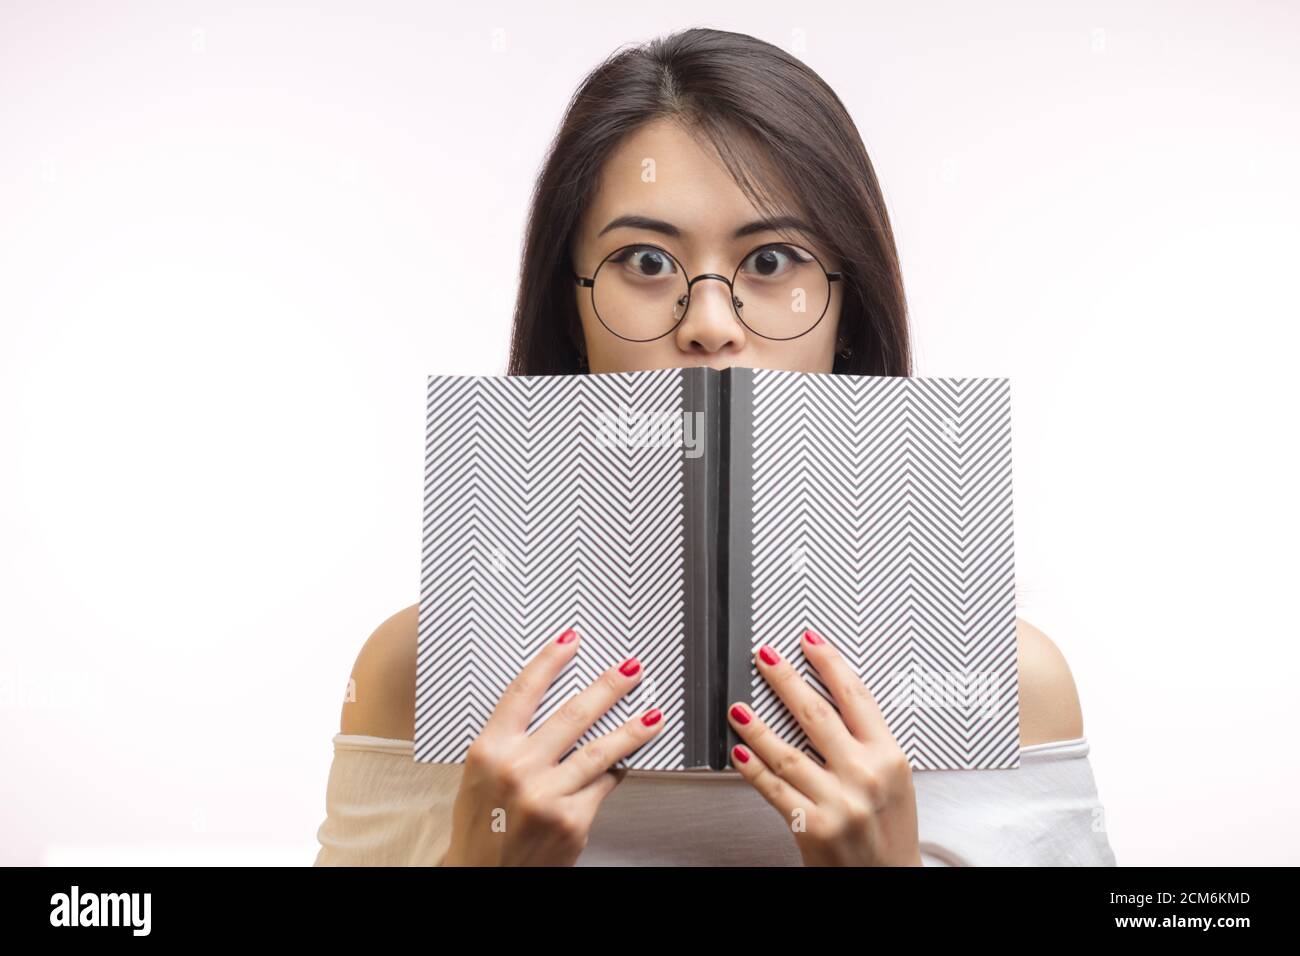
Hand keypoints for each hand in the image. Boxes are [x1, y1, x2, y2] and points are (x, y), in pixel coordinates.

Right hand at [440, 627, 663, 865]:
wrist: (483, 877)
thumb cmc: (481, 824)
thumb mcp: (480, 774)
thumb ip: (512, 742)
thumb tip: (557, 705)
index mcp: (489, 750)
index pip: (523, 692)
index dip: (550, 660)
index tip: (571, 640)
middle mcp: (518, 769)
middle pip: (573, 714)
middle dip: (609, 687)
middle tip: (631, 669)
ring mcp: (547, 796)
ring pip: (600, 750)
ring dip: (631, 728)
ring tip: (652, 714)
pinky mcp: (571, 820)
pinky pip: (604, 784)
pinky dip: (618, 769)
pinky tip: (630, 758)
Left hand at [726, 629, 922, 866]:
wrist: (890, 881)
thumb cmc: (891, 829)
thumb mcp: (895, 778)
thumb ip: (869, 740)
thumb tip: (831, 696)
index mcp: (889, 756)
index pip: (855, 696)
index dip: (829, 663)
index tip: (809, 641)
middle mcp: (865, 775)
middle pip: (816, 714)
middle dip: (784, 680)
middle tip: (763, 657)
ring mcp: (839, 801)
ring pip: (788, 752)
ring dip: (757, 727)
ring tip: (737, 707)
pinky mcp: (814, 826)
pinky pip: (775, 790)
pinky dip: (754, 768)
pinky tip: (739, 751)